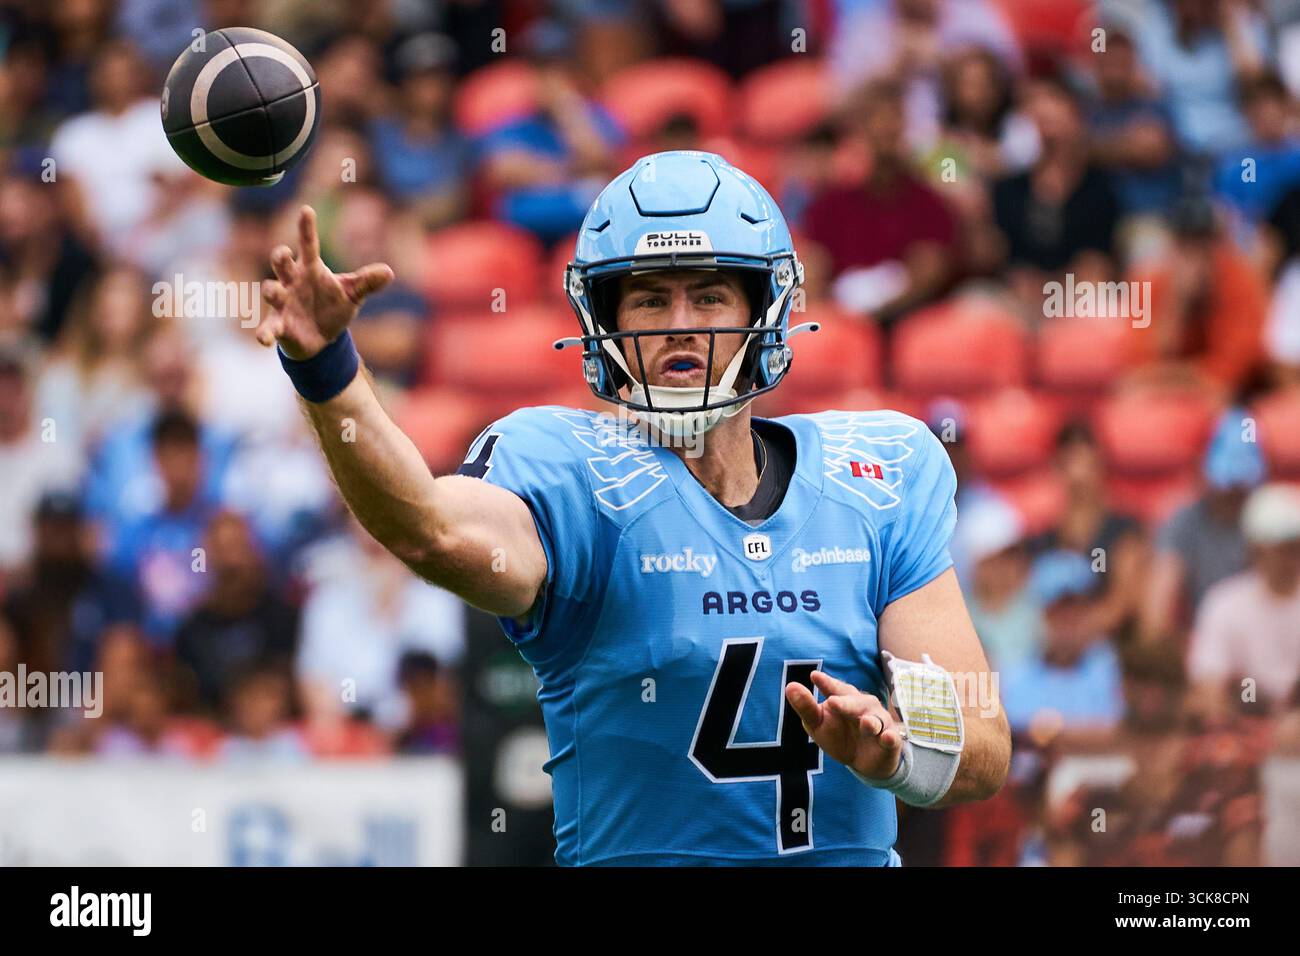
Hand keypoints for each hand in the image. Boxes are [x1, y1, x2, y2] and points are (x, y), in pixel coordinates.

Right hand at [257, 205, 393, 358]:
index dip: (307, 228)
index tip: (307, 210)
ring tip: (274, 292)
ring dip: (271, 291)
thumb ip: (367, 282)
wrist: (321, 338)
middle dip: (280, 258)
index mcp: (310, 270)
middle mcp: (292, 282)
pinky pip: (269, 327)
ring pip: (271, 291)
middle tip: (283, 254)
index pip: (309, 245)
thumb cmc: (332, 308)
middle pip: (281, 264)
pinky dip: (265, 333)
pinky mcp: (279, 325)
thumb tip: (389, 272)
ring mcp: (283, 303)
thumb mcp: (352, 294)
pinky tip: (263, 339)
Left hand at [785, 670, 903, 780]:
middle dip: (846, 703)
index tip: (814, 676)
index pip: (835, 689)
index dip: (827, 683)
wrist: (862, 763)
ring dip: (871, 722)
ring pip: (876, 720)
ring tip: (865, 723)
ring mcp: (879, 723)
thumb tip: (790, 686)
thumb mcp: (818, 724)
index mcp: (844, 699)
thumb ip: (806, 707)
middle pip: (856, 703)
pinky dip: (891, 738)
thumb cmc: (838, 736)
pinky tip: (888, 737)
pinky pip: (892, 739)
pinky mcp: (890, 742)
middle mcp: (864, 707)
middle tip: (832, 702)